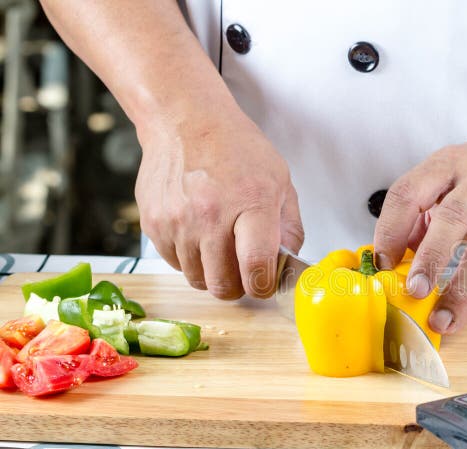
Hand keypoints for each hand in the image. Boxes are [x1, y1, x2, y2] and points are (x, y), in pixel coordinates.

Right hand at [135, 106, 303, 298]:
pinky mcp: (154, 225)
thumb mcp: (280, 181)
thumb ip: (289, 228)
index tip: (265, 284)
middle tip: (243, 271)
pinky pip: (175, 264)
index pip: (256, 267)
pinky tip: (198, 234)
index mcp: (251, 203)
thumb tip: (287, 265)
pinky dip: (189, 259)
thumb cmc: (236, 149)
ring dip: (212, 273)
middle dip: (238, 286)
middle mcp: (211, 215)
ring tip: (219, 245)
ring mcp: (178, 222)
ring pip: (198, 279)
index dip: (263, 286)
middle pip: (223, 284)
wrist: (186, 121)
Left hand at [373, 132, 466, 333]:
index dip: (391, 229)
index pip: (410, 193)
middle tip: (414, 288)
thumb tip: (395, 255)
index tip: (383, 261)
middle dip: (430, 257)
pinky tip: (458, 316)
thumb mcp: (449, 177)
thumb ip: (420, 213)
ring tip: (439, 317)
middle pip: (451, 217)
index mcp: (449, 165)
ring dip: (458, 290)